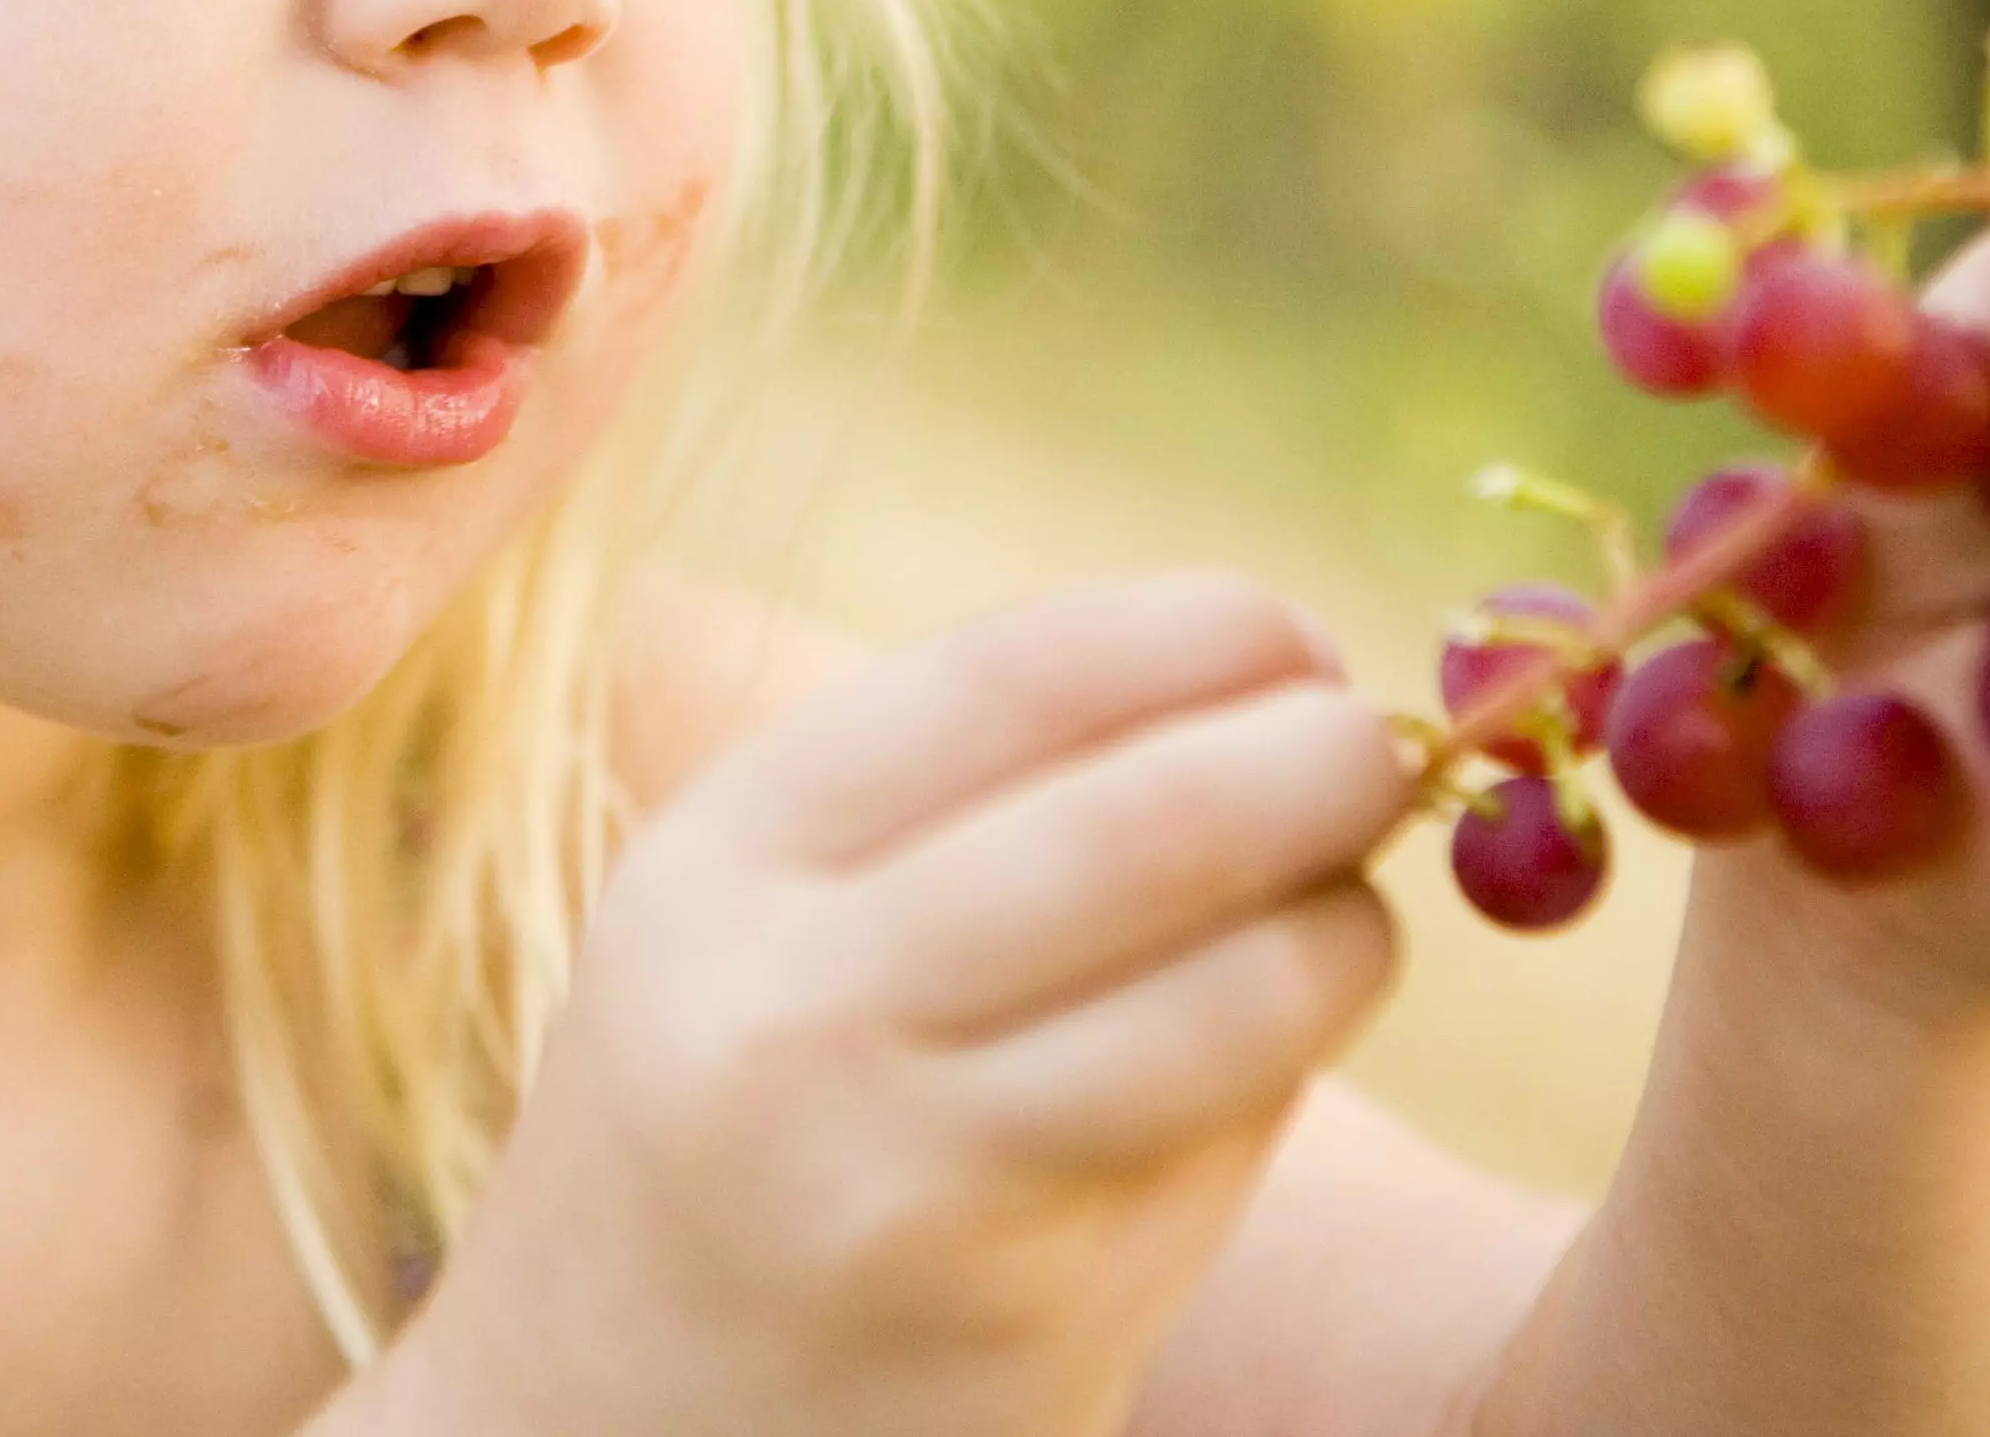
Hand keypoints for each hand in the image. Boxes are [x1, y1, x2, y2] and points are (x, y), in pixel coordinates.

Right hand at [367, 573, 1411, 1436]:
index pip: (1013, 676)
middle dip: (1318, 761)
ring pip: (1237, 997)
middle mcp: (799, 1005)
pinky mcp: (1021, 1326)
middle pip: (1147, 824)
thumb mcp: (762, 925)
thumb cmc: (730, 1127)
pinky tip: (1267, 1057)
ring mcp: (911, 1179)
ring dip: (1346, 931)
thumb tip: (1268, 682)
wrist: (599, 1426)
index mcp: (724, 856)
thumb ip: (968, 807)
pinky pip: (1223, 1152)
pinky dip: (1285, 1078)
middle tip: (1391, 749)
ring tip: (1349, 916)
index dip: (1195, 632)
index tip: (1295, 633)